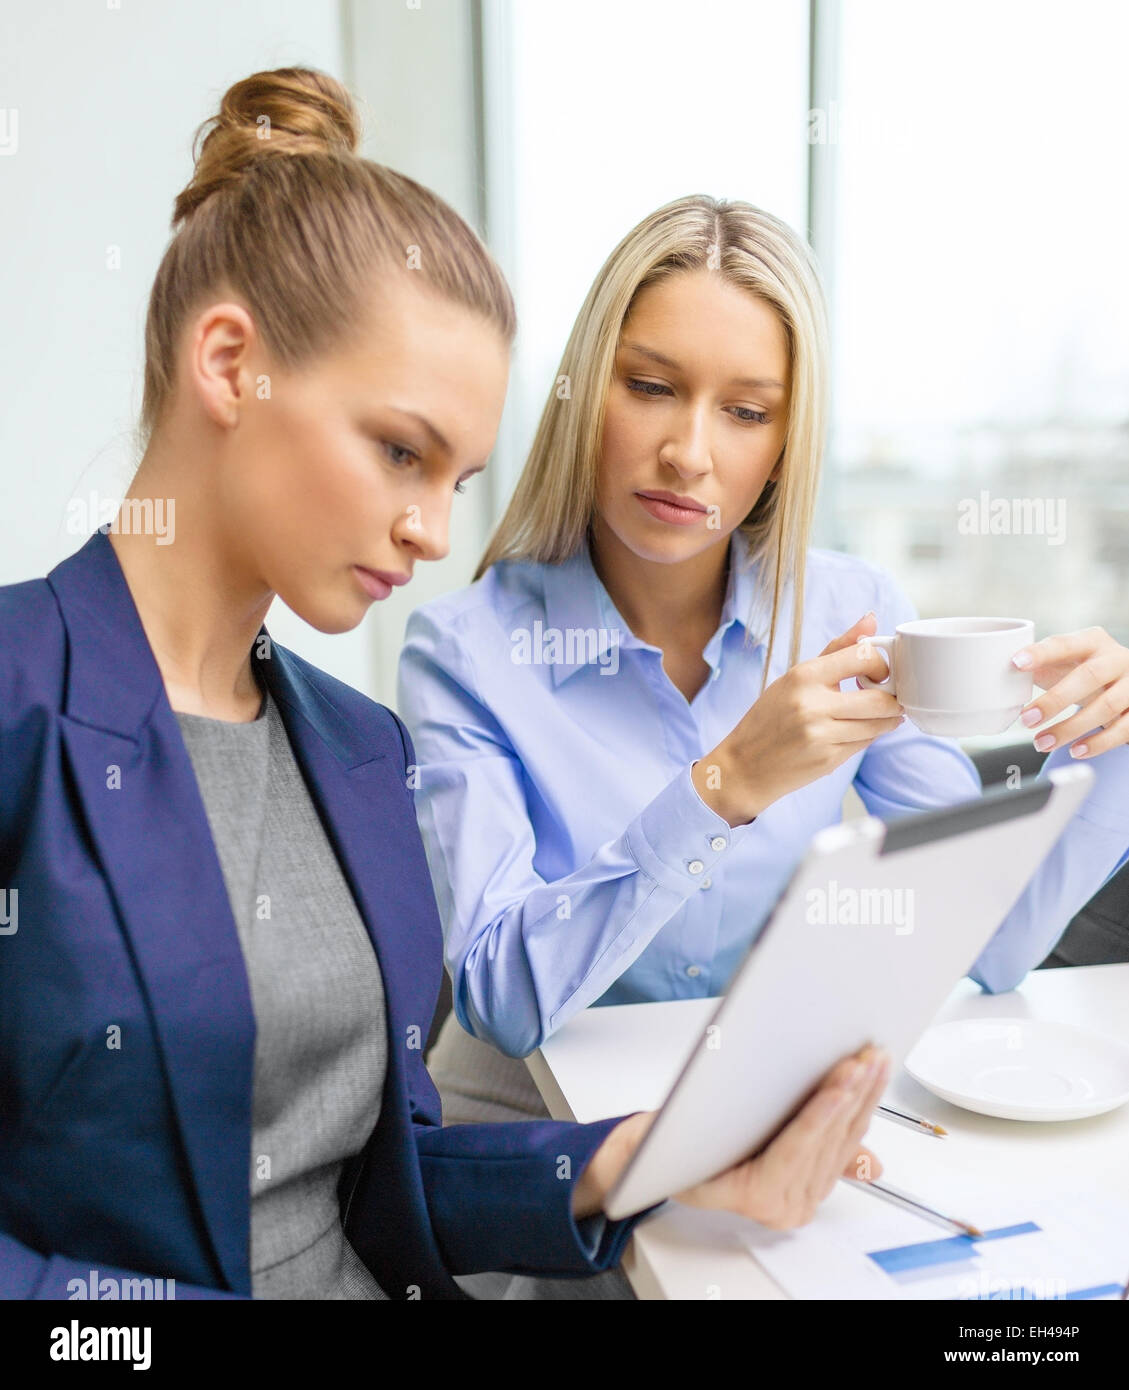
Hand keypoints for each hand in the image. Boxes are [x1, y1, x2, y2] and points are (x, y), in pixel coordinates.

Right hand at [572, 1046, 889, 1227]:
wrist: (664, 1168)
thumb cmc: (674, 1151)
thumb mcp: (685, 1139)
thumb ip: (712, 1125)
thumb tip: (747, 1115)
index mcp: (757, 1196)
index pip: (796, 1148)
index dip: (821, 1114)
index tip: (840, 1083)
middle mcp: (786, 1204)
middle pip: (828, 1141)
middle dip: (852, 1094)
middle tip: (865, 1056)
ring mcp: (804, 1196)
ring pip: (844, 1141)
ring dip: (864, 1097)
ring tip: (874, 1061)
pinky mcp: (814, 1183)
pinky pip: (846, 1146)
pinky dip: (861, 1112)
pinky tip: (873, 1087)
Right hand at [692, 612, 902, 825]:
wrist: (745, 765)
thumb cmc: (770, 717)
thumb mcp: (796, 676)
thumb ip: (838, 649)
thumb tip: (871, 619)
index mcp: (803, 676)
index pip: (861, 657)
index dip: (880, 664)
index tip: (878, 672)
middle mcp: (812, 705)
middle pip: (880, 699)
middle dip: (893, 699)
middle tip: (890, 696)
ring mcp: (821, 735)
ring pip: (878, 725)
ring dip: (887, 720)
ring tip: (879, 715)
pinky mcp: (829, 759)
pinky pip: (865, 743)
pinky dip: (869, 736)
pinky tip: (856, 731)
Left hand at [1013, 627, 1128, 758]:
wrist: (1128, 684)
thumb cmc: (1086, 672)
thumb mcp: (1066, 664)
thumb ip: (1039, 667)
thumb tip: (1003, 676)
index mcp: (1093, 642)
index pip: (1065, 644)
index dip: (1041, 653)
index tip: (1016, 663)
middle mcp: (1117, 659)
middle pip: (1088, 677)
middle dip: (1054, 700)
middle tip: (1026, 720)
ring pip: (1105, 706)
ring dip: (1070, 728)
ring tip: (1041, 743)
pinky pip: (1123, 729)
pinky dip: (1098, 743)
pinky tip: (1075, 751)